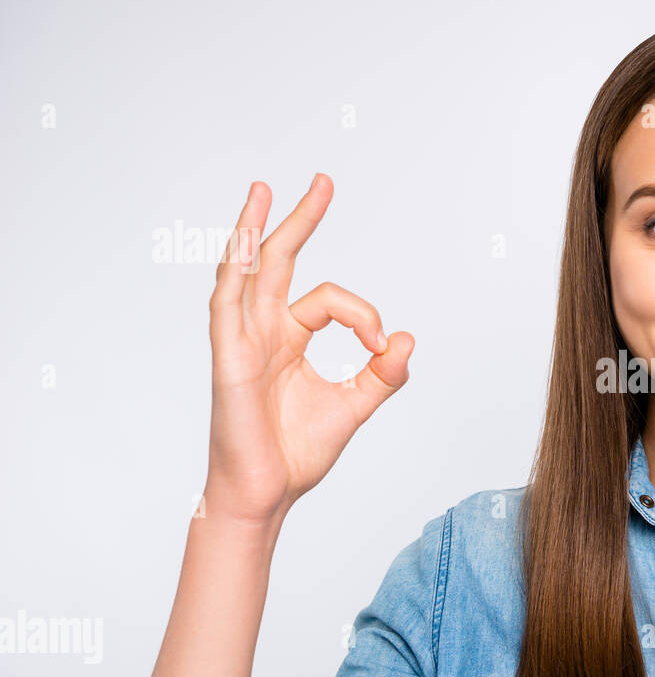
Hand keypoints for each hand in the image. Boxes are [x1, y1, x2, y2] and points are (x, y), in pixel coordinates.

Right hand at [202, 174, 413, 523]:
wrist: (266, 495)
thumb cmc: (296, 453)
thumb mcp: (355, 405)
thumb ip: (383, 374)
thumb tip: (407, 339)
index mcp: (288, 339)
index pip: (330, 301)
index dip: (363, 314)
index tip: (381, 347)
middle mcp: (262, 332)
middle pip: (277, 261)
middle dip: (301, 220)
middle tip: (324, 181)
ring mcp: (241, 342)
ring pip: (245, 272)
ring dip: (252, 230)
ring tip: (263, 190)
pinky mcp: (228, 359)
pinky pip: (225, 307)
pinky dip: (234, 274)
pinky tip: (242, 244)